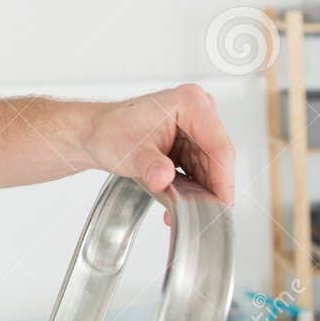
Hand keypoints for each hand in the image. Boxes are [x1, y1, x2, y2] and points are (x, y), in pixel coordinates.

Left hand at [83, 83, 234, 205]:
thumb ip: (149, 166)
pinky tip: (181, 200)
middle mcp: (199, 110)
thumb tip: (163, 178)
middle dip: (211, 190)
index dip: (223, 180)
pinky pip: (202, 169)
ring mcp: (197, 126)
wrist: (96, 134)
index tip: (222, 205)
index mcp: (190, 103)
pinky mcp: (192, 141)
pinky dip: (194, 187)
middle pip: (219, 159)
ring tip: (185, 210)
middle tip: (203, 217)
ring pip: (212, 168)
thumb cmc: (109, 132)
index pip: (218, 147)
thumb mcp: (129, 153)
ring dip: (201, 192)